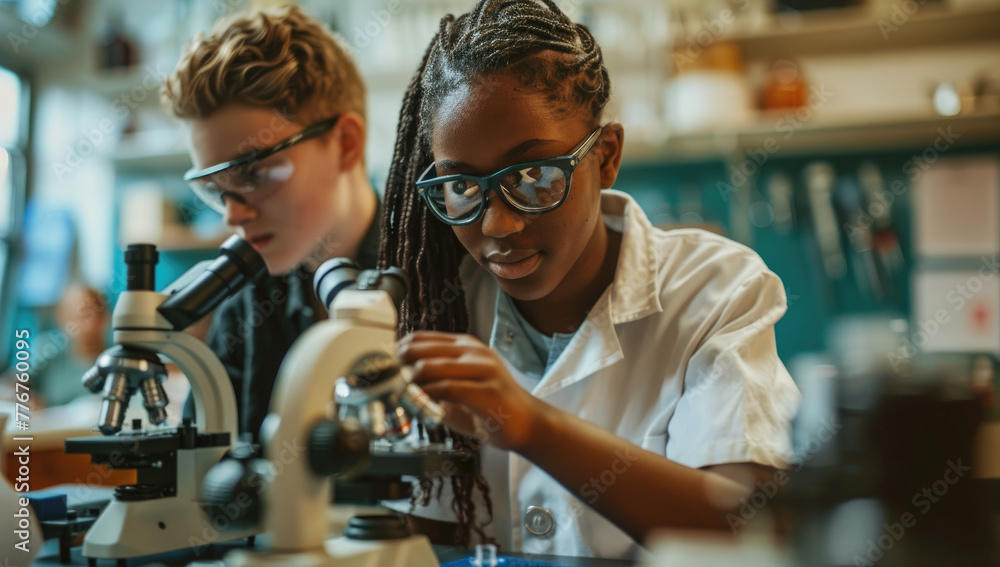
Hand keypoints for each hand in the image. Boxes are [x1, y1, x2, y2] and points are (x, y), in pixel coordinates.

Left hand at [398, 331, 545, 452]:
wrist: (529, 424)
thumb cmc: (492, 407)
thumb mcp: (458, 387)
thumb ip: (433, 383)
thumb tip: (399, 385)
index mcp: (465, 346)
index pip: (420, 339)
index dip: (398, 353)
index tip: (386, 370)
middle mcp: (474, 352)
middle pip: (421, 349)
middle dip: (400, 368)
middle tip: (390, 386)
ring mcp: (484, 370)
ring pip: (432, 367)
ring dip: (411, 384)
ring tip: (404, 398)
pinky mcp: (489, 392)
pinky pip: (448, 389)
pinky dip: (430, 398)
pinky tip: (424, 408)